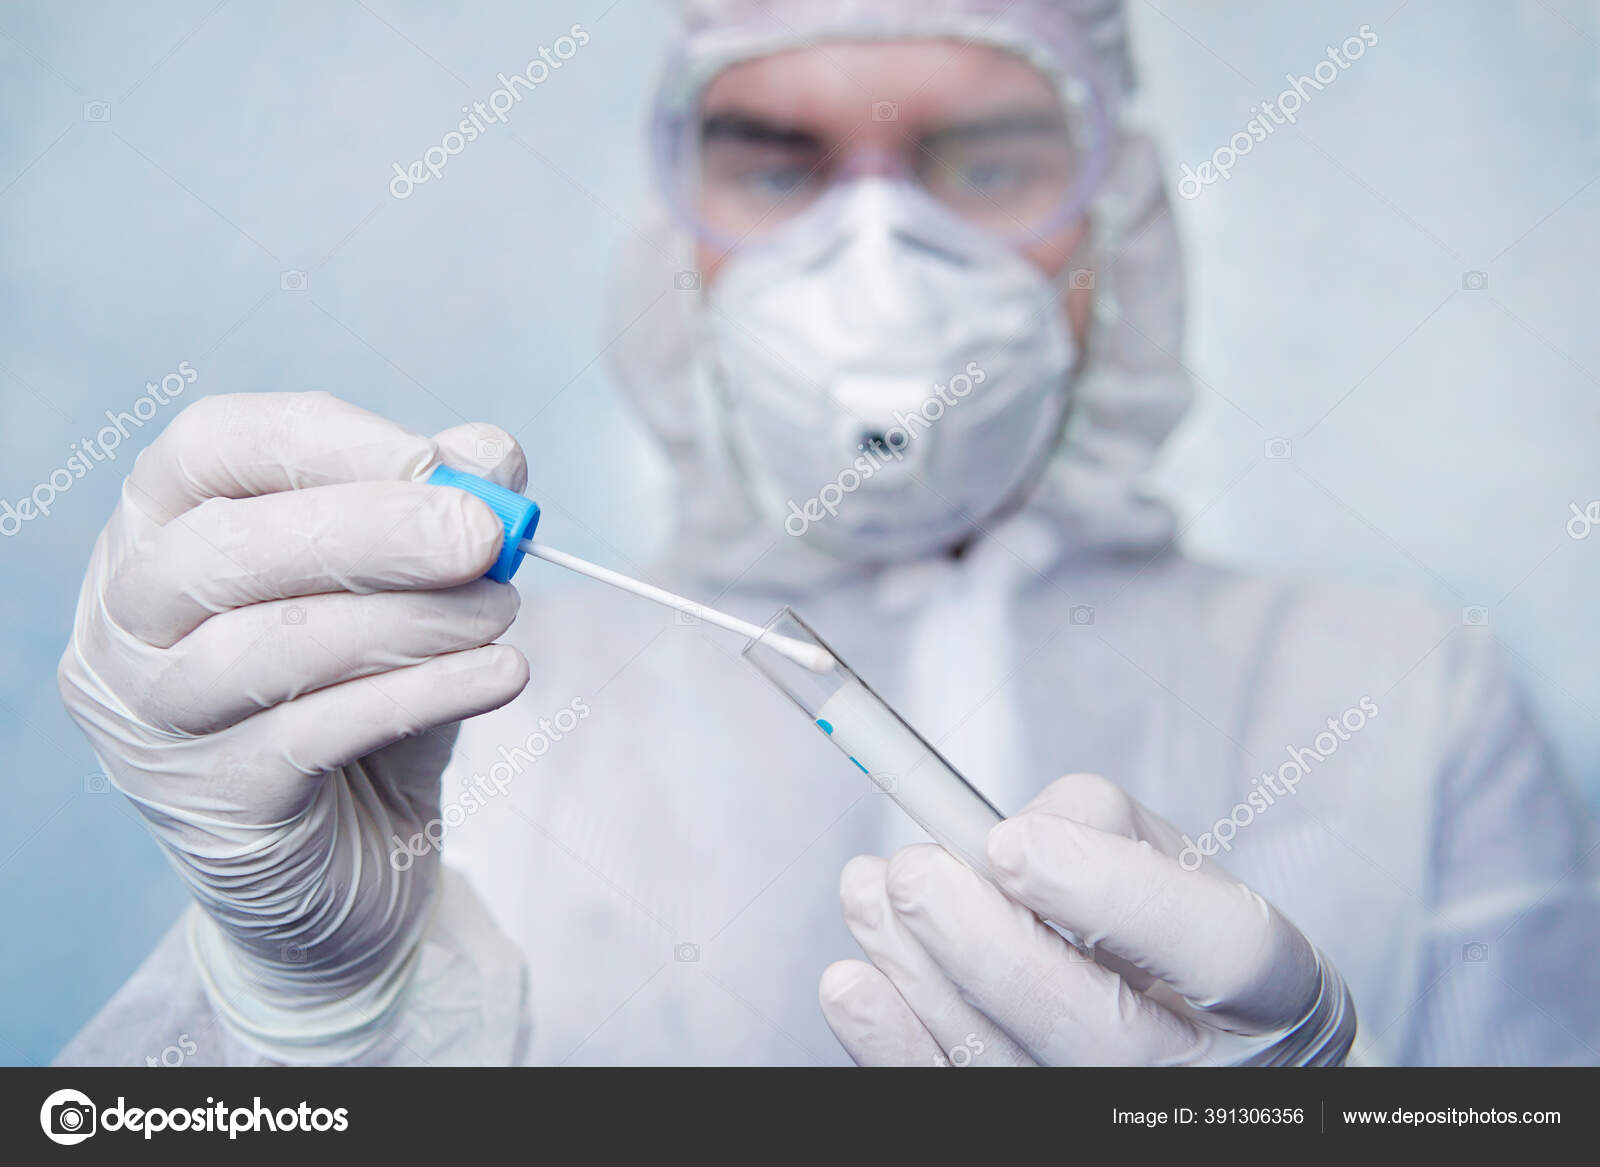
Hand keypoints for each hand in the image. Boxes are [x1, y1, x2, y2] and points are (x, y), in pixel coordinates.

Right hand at [58, 392, 529, 1062]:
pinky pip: (314, 736)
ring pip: (267, 646)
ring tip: (501, 612)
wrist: (350, 862)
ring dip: (407, 619)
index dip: (324, 441)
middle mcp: (127, 621)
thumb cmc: (363, 698)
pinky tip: (498, 675)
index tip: (438, 459)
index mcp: (159, 532)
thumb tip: (490, 456)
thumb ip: (442, 519)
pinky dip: (419, 695)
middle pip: (224, 547)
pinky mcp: (213, 806)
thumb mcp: (408, 596)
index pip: (207, 449)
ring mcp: (154, 720)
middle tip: (486, 534)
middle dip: (371, 529)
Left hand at [820, 773, 1354, 1065]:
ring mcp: (1112, 1115)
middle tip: (915, 872)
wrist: (1193, 1048)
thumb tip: (998, 838)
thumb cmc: (1173, 938)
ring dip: (918, 973)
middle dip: (985, 943)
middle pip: (1097, 1031)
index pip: (1216, 949)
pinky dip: (894, 1045)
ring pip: (1009, 1066)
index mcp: (1266, 991)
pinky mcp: (1035, 1126)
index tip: (1011, 840)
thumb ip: (1099, 828)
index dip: (1109, 893)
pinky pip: (955, 1099)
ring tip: (869, 891)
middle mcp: (1195, 1073)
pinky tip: (852, 983)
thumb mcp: (1173, 863)